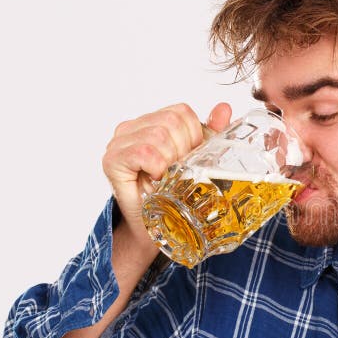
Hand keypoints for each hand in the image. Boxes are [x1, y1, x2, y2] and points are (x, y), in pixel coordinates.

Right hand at [102, 102, 231, 248]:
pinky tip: (155, 179)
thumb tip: (224, 108)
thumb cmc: (172, 194)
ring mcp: (119, 142)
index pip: (181, 112)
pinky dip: (157, 167)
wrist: (154, 229)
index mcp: (152, 122)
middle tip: (175, 172)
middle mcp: (132, 127)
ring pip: (159, 135)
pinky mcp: (112, 159)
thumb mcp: (197, 160)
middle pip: (171, 121)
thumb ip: (210, 134)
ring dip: (169, 161)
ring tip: (164, 177)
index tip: (188, 160)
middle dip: (182, 150)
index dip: (193, 137)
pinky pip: (144, 152)